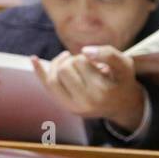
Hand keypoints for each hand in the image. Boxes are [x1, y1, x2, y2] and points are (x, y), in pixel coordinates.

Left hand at [30, 45, 145, 131]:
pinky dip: (40, 72)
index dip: (85, 54)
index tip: (89, 52)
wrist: (121, 105)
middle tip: (87, 62)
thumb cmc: (122, 79)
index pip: (81, 62)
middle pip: (65, 69)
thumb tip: (84, 51)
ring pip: (53, 77)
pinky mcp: (65, 105)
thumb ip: (109, 54)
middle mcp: (85, 102)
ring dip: (61, 65)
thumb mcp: (125, 64)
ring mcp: (72, 107)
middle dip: (74, 60)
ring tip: (74, 62)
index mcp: (101, 91)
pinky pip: (47, 87)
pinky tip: (33, 58)